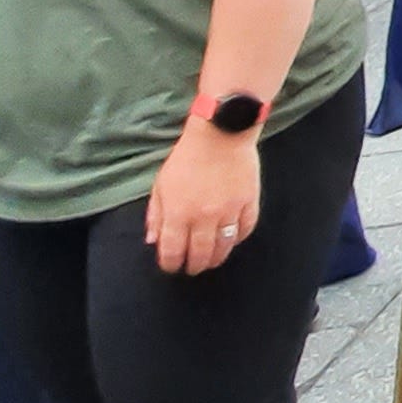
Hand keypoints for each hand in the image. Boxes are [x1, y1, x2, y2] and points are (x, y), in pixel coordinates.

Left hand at [146, 124, 263, 276]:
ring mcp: (229, 211)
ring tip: (212, 261)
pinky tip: (231, 240)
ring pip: (224, 247)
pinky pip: (245, 229)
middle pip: (200, 255)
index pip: (173, 251)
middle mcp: (203, 217)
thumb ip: (156, 214)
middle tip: (192, 269)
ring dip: (216, 258)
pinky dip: (238, 239)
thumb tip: (153, 241)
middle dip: (194, 266)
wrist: (221, 133)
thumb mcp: (161, 184)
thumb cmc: (186, 158)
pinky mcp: (249, 203)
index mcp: (178, 212)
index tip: (171, 267)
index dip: (170, 264)